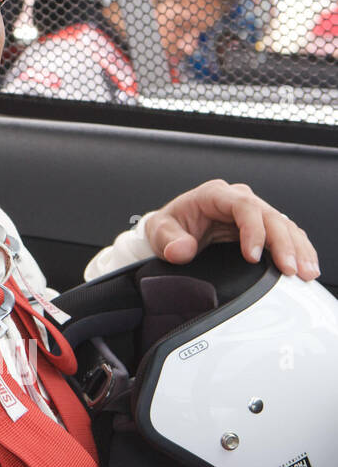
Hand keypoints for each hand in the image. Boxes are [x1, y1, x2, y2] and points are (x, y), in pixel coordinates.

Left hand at [143, 179, 319, 280]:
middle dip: (284, 243)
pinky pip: (286, 234)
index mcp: (215, 194)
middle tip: (289, 269)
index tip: (253, 256)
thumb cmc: (169, 227)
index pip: (243, 206)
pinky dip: (298, 250)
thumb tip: (181, 250)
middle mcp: (237, 200)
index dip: (253, 230)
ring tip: (305, 272)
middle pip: (270, 216)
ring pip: (284, 225)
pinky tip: (306, 266)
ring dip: (297, 249)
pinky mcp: (261, 227)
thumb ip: (169, 240)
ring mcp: (252, 213)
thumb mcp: (160, 232)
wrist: (170, 231)